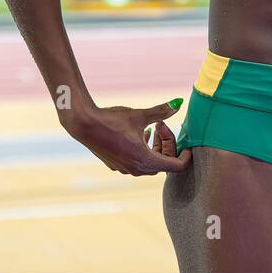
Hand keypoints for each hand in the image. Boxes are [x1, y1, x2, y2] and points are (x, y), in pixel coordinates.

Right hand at [63, 100, 191, 175]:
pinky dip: (145, 150)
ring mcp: (124, 168)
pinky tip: (141, 133)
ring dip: (156, 147)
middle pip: (163, 164)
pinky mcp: (116, 164)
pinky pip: (138, 162)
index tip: (187, 143)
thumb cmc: (112, 120)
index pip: (176, 167)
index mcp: (145, 160)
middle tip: (162, 126)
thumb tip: (179, 103)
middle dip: (168, 146)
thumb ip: (162, 111)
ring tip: (153, 128)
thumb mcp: (140, 115)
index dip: (186, 156)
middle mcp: (136, 169)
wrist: (84, 124)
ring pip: (150, 163)